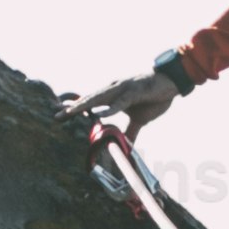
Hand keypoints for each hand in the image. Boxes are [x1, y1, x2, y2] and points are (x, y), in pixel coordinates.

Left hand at [63, 64, 190, 142]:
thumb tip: (127, 146)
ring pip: (100, 98)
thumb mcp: (140, 119)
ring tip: (70, 112)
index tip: (59, 114)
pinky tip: (99, 114)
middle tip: (56, 116)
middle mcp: (113, 89)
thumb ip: (130, 131)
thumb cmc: (154, 97)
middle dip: (73, 108)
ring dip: (84, 105)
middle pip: (89, 99)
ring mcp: (123, 89)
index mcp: (113, 95)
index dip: (75, 108)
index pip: (90, 102)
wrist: (172, 82)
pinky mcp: (135, 91)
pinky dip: (110, 109)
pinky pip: (120, 102)